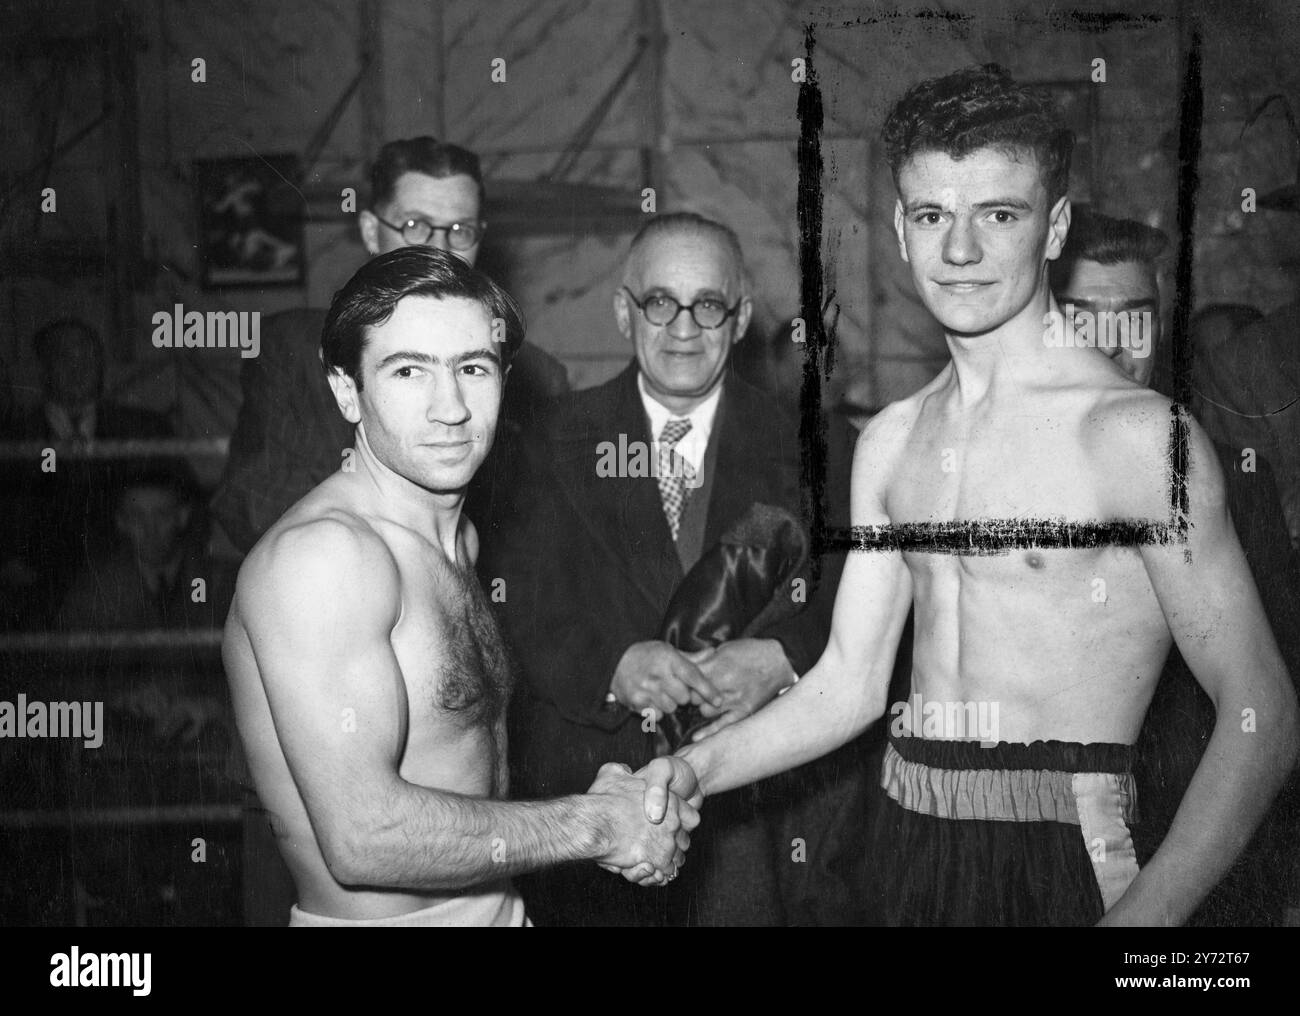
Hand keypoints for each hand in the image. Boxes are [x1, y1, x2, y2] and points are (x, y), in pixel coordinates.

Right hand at [587, 762, 697, 885]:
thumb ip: (622, 770)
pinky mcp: (658, 862)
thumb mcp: (613, 773)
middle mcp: (674, 822)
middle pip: (684, 841)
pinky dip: (654, 875)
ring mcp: (668, 843)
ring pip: (675, 859)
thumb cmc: (604, 800)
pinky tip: (642, 868)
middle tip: (655, 846)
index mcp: (671, 801)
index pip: (691, 818)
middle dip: (671, 845)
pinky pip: (663, 873)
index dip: (681, 822)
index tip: (666, 825)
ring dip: (664, 862)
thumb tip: (623, 770)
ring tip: (648, 861)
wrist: (595, 824)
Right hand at [609, 641, 723, 720]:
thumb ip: (691, 657)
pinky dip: (657, 711)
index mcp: (668, 659)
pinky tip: (651, 699)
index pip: (694, 677)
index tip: (719, 700)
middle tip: (674, 688)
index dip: (708, 690)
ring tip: (660, 692)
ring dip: (670, 704)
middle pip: (684, 697)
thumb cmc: (645, 655)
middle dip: (683, 696)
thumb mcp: (667, 650)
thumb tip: (714, 652)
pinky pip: (657, 715)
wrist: (613, 661)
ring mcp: (646, 690)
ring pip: (671, 708)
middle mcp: (658, 675)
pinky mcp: (636, 702)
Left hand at [689, 638, 793, 740]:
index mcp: (718, 665)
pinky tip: (696, 738)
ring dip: (703, 707)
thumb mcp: (724, 648)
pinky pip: (723, 725)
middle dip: (691, 695)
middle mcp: (724, 684)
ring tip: (706, 702)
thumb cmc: (751, 652)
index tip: (682, 682)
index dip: (683, 681)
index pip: (689, 679)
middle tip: (691, 693)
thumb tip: (680, 660)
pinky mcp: (744, 711)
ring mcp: (735, 700)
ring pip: (705, 711)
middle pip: (694, 696)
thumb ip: (702, 658)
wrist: (780, 660)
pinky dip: (709, 732)